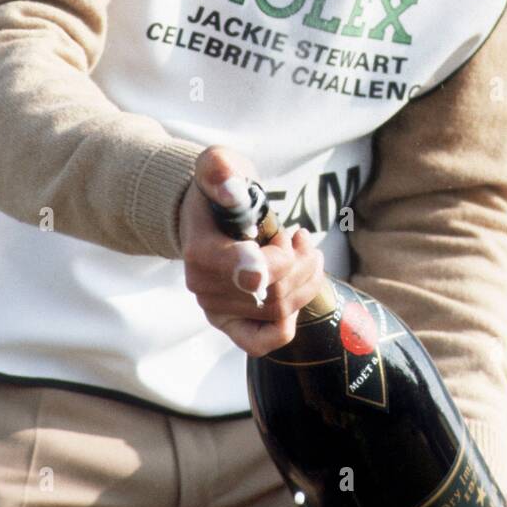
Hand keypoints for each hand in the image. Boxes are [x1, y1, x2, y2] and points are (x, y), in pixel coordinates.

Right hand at [179, 144, 323, 356]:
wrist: (205, 213)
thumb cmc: (220, 188)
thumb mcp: (217, 165)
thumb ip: (219, 170)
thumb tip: (232, 190)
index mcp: (201, 253)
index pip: (251, 272)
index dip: (283, 258)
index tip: (292, 234)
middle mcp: (204, 288)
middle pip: (273, 292)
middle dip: (301, 262)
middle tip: (299, 237)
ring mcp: (216, 309)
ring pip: (278, 311)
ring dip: (305, 281)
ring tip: (305, 252)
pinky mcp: (229, 323)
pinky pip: (261, 342)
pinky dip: (288, 322)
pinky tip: (296, 289)